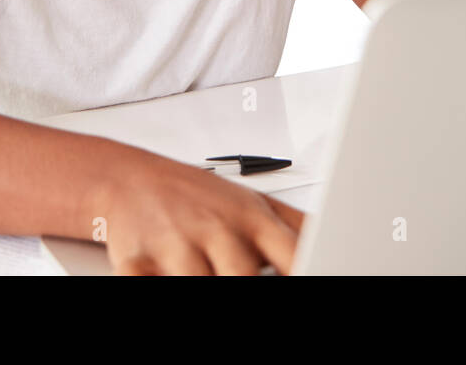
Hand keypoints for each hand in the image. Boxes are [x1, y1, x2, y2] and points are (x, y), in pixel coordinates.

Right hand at [90, 152, 304, 274]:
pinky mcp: (134, 263)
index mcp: (252, 218)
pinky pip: (148, 287)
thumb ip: (298, 229)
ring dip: (203, 283)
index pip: (295, 255)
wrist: (129, 178)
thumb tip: (335, 240)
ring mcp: (175, 245)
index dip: (310, 268)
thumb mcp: (253, 202)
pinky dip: (156, 285)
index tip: (318, 272)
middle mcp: (216, 230)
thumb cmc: (198, 197)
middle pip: (244, 278)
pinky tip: (165, 275)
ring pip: (200, 286)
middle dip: (244, 284)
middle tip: (236, 275)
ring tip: (206, 272)